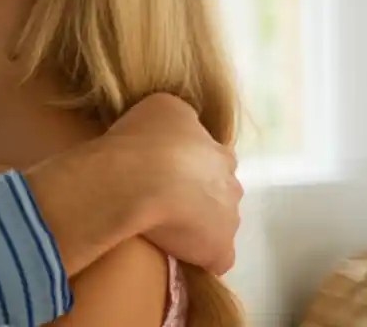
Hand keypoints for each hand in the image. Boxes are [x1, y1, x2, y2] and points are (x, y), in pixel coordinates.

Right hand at [106, 94, 241, 274]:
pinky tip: (175, 253)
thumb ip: (180, 119)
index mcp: (219, 153)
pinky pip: (215, 259)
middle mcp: (232, 184)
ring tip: (163, 226)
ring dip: (198, 225)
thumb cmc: (143, 140)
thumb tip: (177, 129)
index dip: (189, 165)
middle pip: (219, 192)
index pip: (213, 160)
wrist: (135, 179)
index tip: (164, 170)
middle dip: (198, 195)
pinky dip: (199, 258)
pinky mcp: (219, 250)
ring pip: (219, 224)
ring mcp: (229, 219)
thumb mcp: (163, 107)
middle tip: (163, 197)